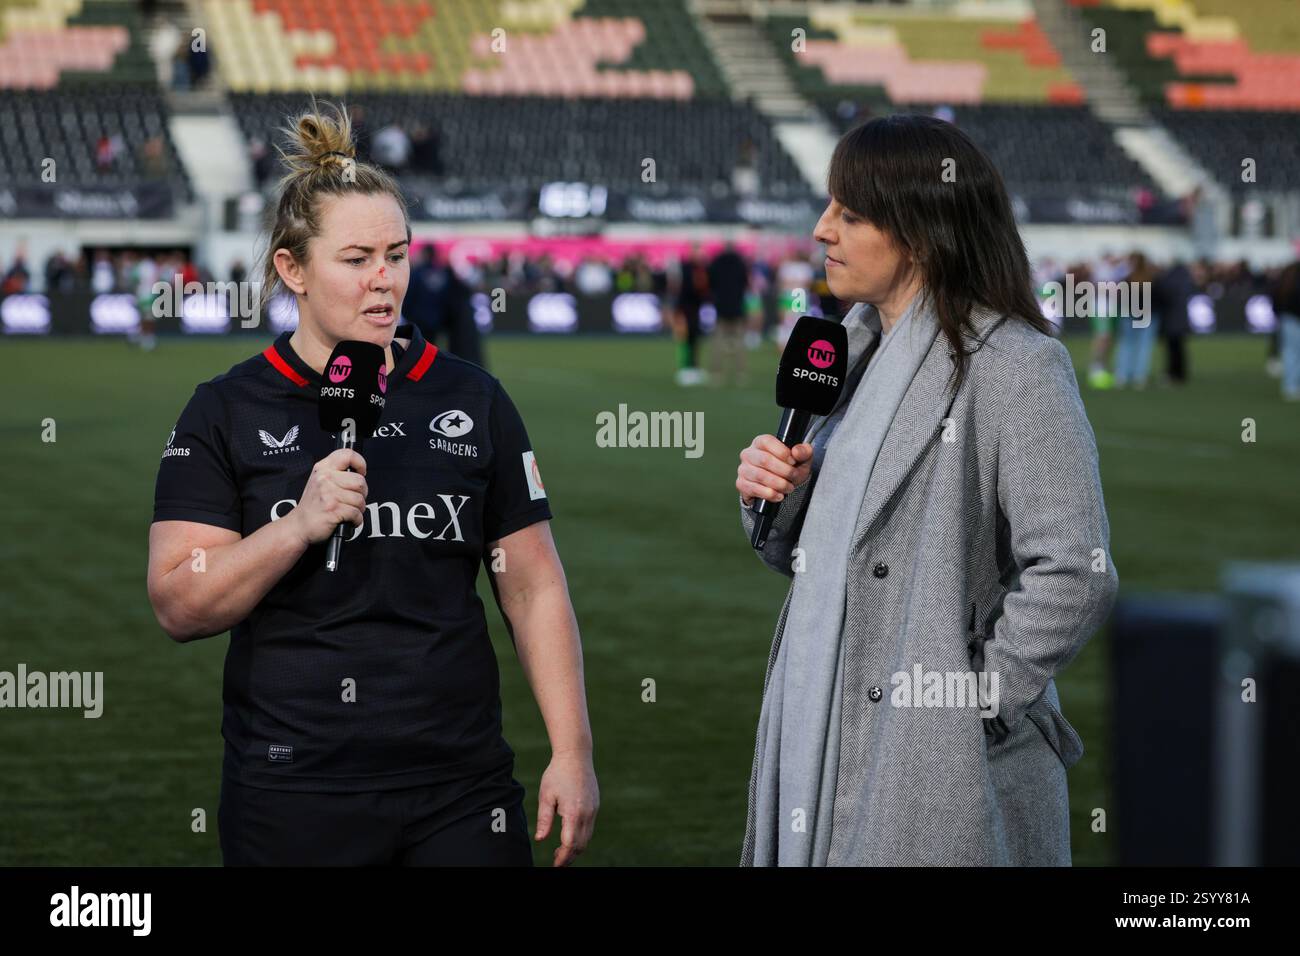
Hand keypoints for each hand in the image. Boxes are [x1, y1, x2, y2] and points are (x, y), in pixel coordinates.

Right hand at [287, 448, 367, 545]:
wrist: (298, 525)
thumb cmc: (312, 505)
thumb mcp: (319, 481)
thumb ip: (336, 473)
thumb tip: (359, 473)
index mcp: (323, 468)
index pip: (347, 454)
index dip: (360, 463)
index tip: (361, 472)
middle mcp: (325, 478)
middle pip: (360, 481)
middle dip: (362, 493)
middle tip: (354, 499)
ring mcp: (329, 494)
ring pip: (360, 499)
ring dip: (359, 509)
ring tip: (348, 510)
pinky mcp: (333, 509)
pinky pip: (356, 513)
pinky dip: (356, 520)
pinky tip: (348, 520)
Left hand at [534, 750, 598, 866]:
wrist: (576, 755)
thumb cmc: (557, 774)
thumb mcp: (546, 795)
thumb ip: (544, 819)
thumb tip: (540, 839)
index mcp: (574, 812)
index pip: (570, 843)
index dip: (562, 857)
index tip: (554, 864)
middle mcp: (587, 813)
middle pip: (581, 844)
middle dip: (569, 856)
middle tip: (556, 862)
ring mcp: (594, 809)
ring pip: (587, 837)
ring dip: (576, 848)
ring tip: (561, 851)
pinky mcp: (595, 805)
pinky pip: (590, 827)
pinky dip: (581, 837)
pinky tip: (570, 836)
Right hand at [737, 435, 812, 506]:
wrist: (780, 487)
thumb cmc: (789, 468)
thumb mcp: (801, 459)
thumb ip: (804, 451)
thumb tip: (796, 451)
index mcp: (760, 442)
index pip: (767, 442)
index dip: (782, 452)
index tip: (793, 461)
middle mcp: (748, 453)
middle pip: (765, 460)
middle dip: (783, 470)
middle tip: (794, 476)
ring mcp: (743, 469)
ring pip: (760, 476)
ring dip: (779, 484)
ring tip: (789, 487)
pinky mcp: (741, 484)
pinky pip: (754, 489)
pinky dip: (770, 494)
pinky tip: (779, 495)